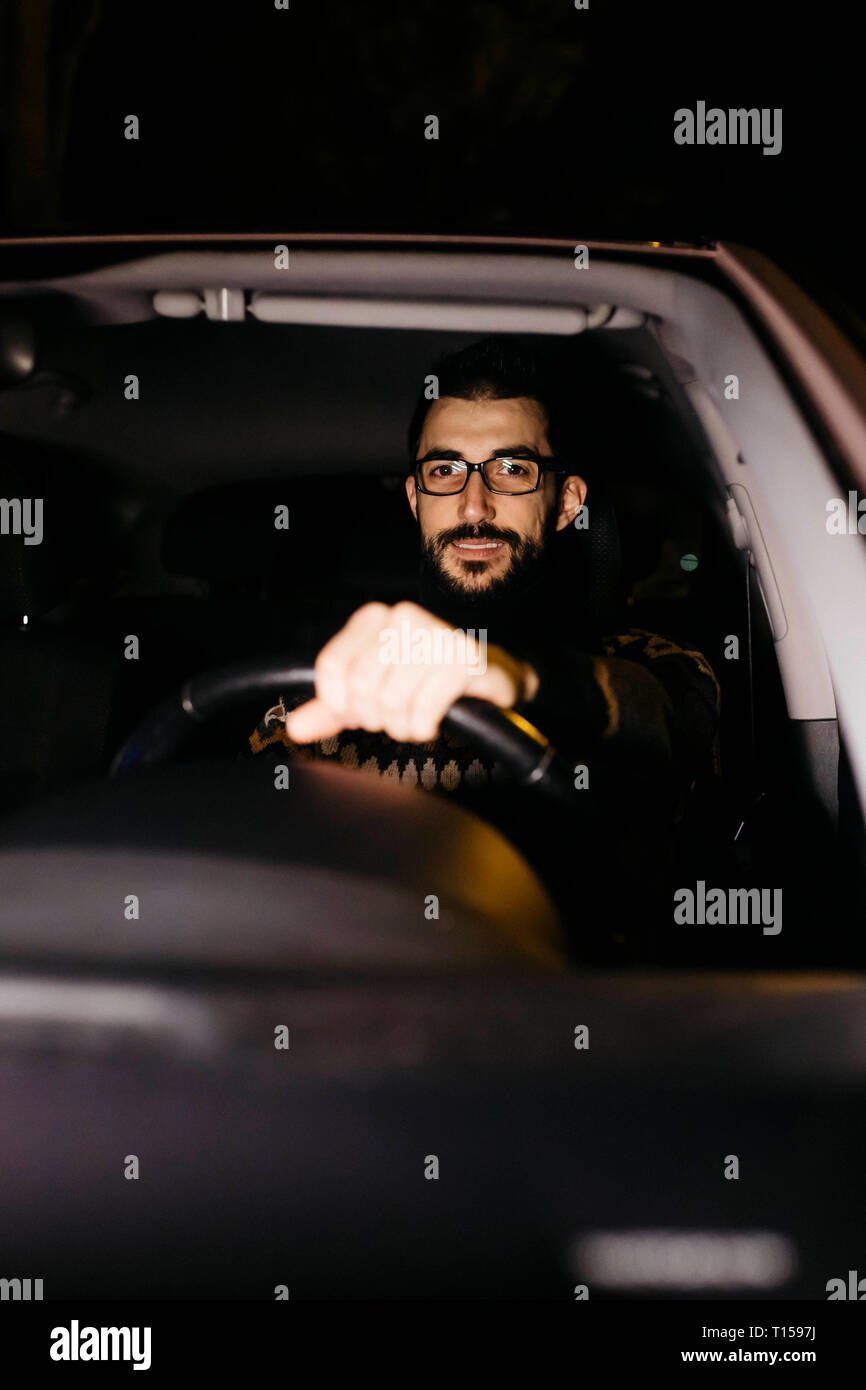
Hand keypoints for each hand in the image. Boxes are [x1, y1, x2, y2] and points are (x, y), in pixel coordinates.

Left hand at [285, 601, 538, 743]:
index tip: (356, 711)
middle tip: (394, 715)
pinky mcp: (462, 659)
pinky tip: (434, 719)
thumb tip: (294, 728)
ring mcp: (434, 634)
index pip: (331, 667)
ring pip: (391, 703)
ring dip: (402, 726)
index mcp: (373, 618)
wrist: (490, 677)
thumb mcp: (373, 691)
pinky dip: (424, 727)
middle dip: (375, 717)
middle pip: (361, 688)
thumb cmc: (425, 681)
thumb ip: (333, 708)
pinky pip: (423, 710)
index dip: (339, 703)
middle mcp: (401, 617)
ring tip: (416, 716)